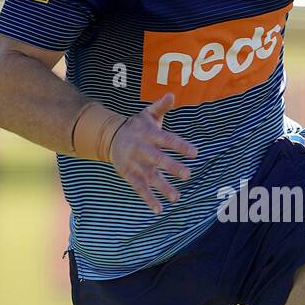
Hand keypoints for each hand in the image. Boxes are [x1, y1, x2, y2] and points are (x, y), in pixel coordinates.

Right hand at [109, 93, 197, 213]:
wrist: (109, 136)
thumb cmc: (136, 126)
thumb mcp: (147, 114)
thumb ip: (161, 107)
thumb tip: (172, 94)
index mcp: (150, 134)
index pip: (167, 139)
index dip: (181, 145)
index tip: (195, 153)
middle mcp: (143, 149)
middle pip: (159, 159)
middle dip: (172, 167)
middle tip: (188, 175)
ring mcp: (135, 163)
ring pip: (150, 177)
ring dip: (163, 188)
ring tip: (177, 198)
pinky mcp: (129, 174)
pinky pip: (139, 188)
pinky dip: (148, 199)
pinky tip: (159, 210)